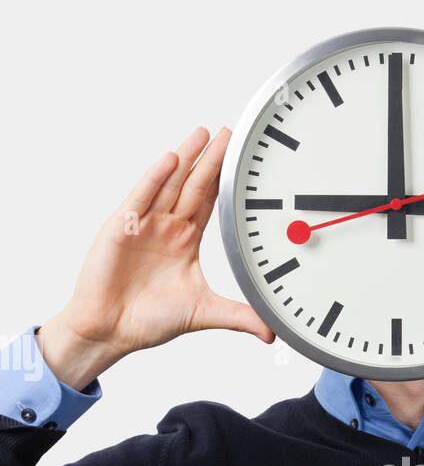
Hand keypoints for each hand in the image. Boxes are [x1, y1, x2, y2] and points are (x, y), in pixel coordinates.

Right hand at [37, 127, 274, 389]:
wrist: (110, 331)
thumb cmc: (149, 320)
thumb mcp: (204, 313)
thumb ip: (239, 317)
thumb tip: (272, 332)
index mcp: (185, 240)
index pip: (208, 202)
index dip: (222, 180)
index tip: (239, 159)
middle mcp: (165, 227)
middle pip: (192, 185)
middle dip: (209, 159)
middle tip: (227, 132)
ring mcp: (143, 224)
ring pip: (168, 184)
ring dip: (185, 159)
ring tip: (202, 134)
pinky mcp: (121, 227)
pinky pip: (141, 197)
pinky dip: (155, 178)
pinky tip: (172, 160)